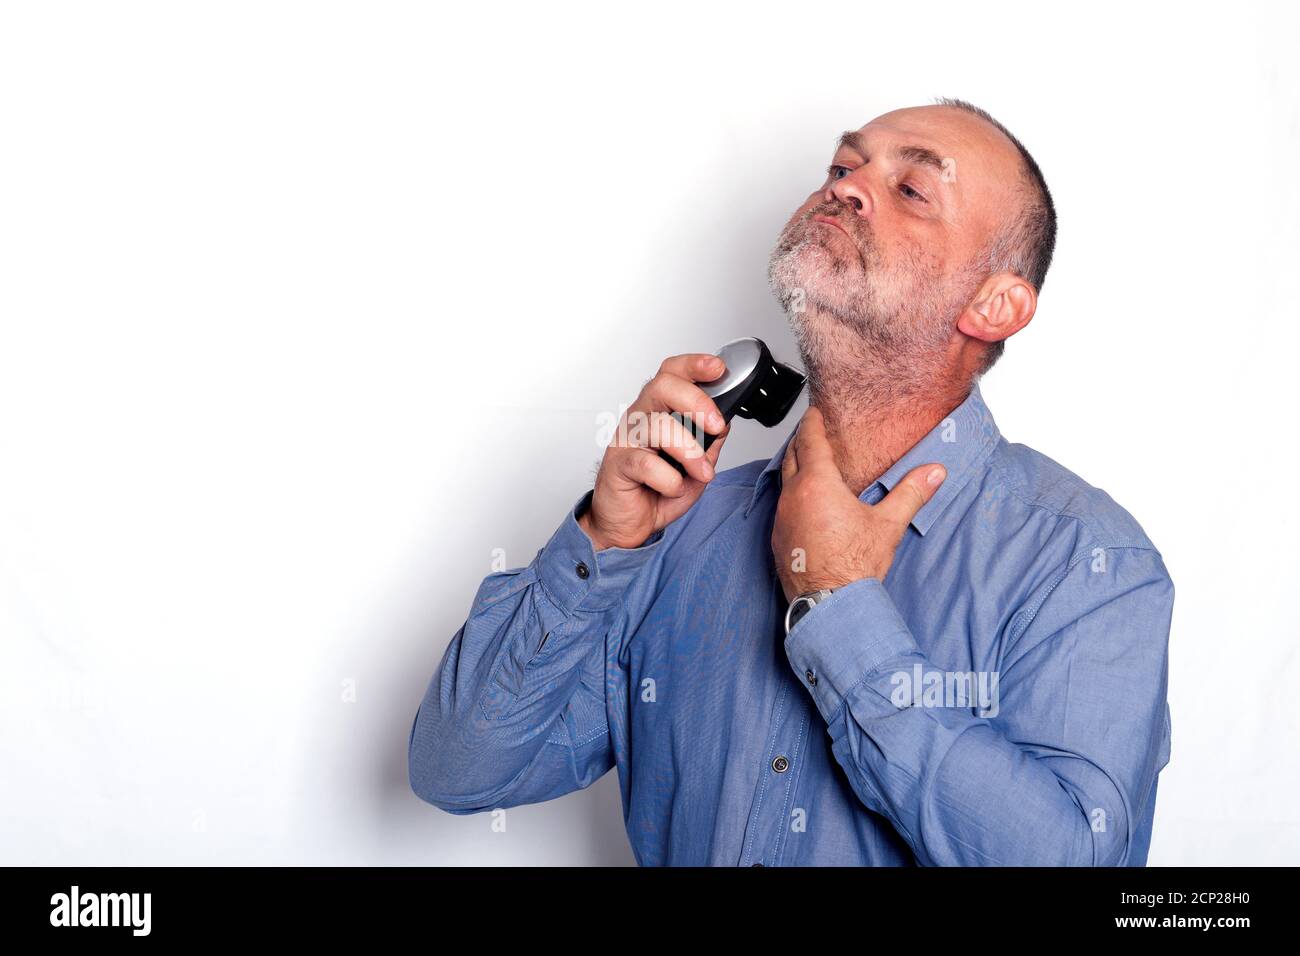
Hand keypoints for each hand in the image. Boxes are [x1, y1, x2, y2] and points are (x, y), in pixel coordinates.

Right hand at [578, 353, 730, 550]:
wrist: (628, 524)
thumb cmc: (656, 490)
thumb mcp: (695, 464)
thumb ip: (709, 442)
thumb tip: (724, 423)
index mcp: (658, 410)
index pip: (671, 373)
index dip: (694, 365)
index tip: (718, 368)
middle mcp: (640, 418)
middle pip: (662, 386)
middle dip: (696, 402)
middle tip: (715, 425)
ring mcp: (626, 439)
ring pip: (659, 426)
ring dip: (689, 451)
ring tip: (702, 473)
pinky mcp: (618, 464)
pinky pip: (648, 464)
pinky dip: (670, 480)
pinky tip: (673, 488)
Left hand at [771, 406, 945, 600]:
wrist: (829, 604)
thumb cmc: (853, 567)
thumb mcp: (887, 525)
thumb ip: (910, 493)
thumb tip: (934, 473)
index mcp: (818, 485)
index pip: (810, 441)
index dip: (811, 423)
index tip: (812, 412)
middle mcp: (793, 497)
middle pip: (790, 456)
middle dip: (799, 440)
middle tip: (808, 431)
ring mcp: (781, 518)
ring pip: (784, 482)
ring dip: (793, 468)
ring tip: (807, 464)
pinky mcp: (778, 538)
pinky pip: (782, 507)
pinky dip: (791, 495)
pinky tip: (804, 503)